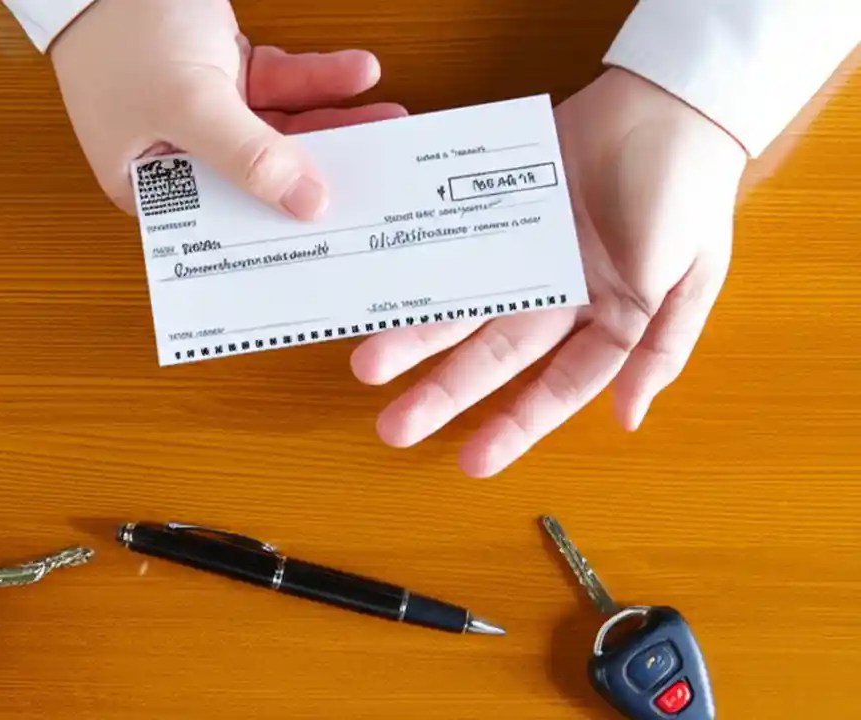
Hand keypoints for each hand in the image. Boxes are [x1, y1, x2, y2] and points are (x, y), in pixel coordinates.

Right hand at [50, 0, 406, 217]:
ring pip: (280, 130)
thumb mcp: (190, 104)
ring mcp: (204, 113)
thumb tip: (307, 205)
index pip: (221, 225)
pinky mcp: (225, 74)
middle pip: (260, 178)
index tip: (333, 231)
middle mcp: (176, 156)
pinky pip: (280, 86)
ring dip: (333, 121)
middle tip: (378, 175)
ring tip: (387, 118)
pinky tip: (359, 72)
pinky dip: (317, 80)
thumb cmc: (123, 31)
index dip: (276, 230)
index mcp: (148, 186)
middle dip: (322, 170)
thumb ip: (248, 158)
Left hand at [351, 68, 746, 475]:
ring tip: (367, 364)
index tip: (469, 463)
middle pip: (493, 354)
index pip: (555, 386)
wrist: (668, 102)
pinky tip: (381, 294)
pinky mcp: (491, 210)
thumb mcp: (693, 278)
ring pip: (461, 305)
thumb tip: (628, 419)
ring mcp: (517, 253)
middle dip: (444, 393)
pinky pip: (450, 245)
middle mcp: (553, 295)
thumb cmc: (691, 193)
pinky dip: (419, 268)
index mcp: (606, 320)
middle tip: (393, 427)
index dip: (515, 425)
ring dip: (415, 337)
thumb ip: (660, 347)